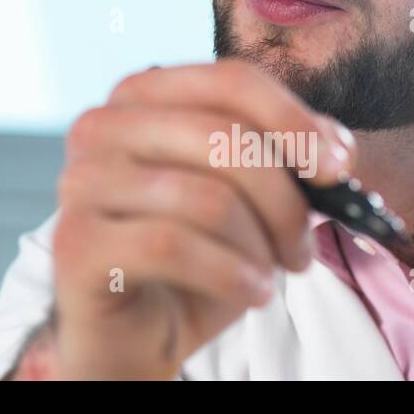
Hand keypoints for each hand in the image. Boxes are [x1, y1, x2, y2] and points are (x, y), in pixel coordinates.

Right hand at [49, 58, 355, 379]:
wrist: (129, 333)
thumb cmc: (189, 258)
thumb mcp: (244, 199)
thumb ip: (284, 157)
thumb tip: (334, 145)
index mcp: (139, 96)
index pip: (229, 80)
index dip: (293, 120)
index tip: (337, 169)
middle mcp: (101, 126)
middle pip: (223, 138)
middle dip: (284, 201)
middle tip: (303, 249)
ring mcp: (81, 182)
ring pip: (206, 197)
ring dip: (259, 247)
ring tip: (269, 276)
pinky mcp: (76, 241)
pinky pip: (173, 246)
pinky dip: (231, 275)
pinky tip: (250, 293)